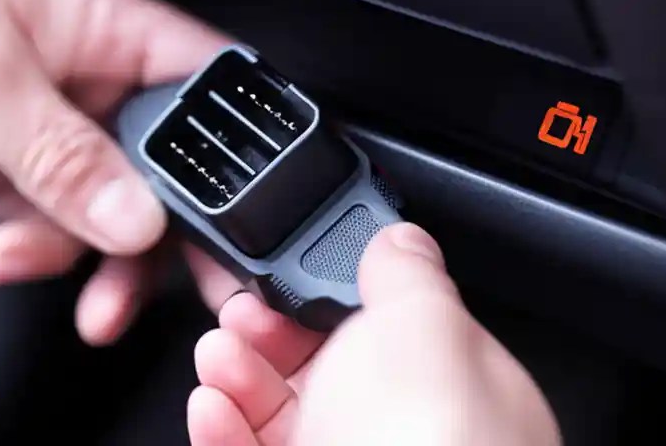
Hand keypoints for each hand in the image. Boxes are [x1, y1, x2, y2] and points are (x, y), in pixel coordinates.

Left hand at [0, 0, 233, 343]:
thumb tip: (139, 216)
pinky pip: (37, 219)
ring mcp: (31, 119)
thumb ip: (65, 156)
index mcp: (96, 18)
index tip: (233, 226)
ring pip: (94, 205)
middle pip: (155, 163)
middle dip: (152, 229)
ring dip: (73, 249)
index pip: (198, 86)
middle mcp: (75, 68)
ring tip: (28, 261)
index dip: (228, 156)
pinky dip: (25, 247)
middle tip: (148, 287)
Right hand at [188, 223, 559, 445]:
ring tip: (214, 362)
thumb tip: (400, 238)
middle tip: (236, 322)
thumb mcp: (425, 324)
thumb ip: (407, 272)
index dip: (325, 295)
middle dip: (263, 334)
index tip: (281, 278)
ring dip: (233, 378)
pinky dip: (221, 431)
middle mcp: (403, 434)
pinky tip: (210, 410)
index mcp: (455, 385)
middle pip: (318, 368)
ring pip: (277, 416)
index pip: (384, 325)